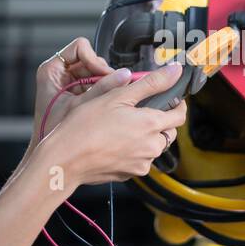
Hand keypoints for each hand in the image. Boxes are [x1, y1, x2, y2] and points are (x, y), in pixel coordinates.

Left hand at [29, 37, 115, 150]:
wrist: (51, 154)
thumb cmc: (54, 133)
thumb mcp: (81, 106)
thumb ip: (104, 89)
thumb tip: (125, 76)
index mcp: (51, 70)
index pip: (79, 47)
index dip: (94, 59)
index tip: (104, 74)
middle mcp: (60, 73)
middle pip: (91, 59)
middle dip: (103, 73)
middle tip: (112, 88)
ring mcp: (69, 82)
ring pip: (96, 71)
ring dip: (105, 83)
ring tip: (106, 99)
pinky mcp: (78, 92)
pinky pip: (97, 83)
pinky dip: (104, 91)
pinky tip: (104, 103)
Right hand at [43, 63, 187, 187]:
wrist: (65, 159)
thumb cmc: (85, 126)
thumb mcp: (117, 96)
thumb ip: (150, 83)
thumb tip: (175, 71)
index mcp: (151, 125)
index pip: (180, 115)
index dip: (177, 104)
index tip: (169, 99)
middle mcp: (151, 147)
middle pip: (168, 132)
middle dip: (159, 121)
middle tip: (138, 111)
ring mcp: (141, 163)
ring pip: (153, 147)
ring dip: (146, 137)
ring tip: (122, 127)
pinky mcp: (129, 174)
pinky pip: (139, 160)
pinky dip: (133, 151)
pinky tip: (114, 142)